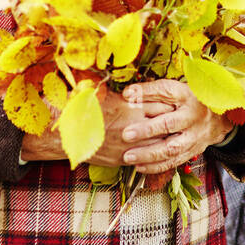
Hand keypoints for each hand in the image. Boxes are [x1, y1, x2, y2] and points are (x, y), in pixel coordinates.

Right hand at [18, 84, 171, 164]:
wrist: (60, 133)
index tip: (177, 103)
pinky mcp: (121, 159)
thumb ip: (124, 91)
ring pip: (159, 144)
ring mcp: (127, 145)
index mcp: (129, 107)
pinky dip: (153, 154)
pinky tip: (159, 150)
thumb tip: (139, 85)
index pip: (162, 104)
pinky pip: (144, 158)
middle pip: (165, 125)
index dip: (171, 103)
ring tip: (175, 135)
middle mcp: (132, 127)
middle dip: (174, 122)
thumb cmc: (81, 107)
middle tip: (183, 120)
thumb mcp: (103, 92)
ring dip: (167, 140)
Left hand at [117, 79, 235, 176]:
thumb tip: (127, 94)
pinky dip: (156, 166)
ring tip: (128, 157)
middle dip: (147, 131)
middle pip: (169, 124)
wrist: (218, 120)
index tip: (127, 97)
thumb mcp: (175, 91)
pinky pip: (173, 162)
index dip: (147, 93)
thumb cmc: (189, 102)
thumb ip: (151, 91)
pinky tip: (139, 167)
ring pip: (171, 148)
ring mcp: (193, 137)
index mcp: (186, 97)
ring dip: (149, 154)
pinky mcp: (192, 152)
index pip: (167, 92)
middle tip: (126, 135)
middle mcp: (192, 117)